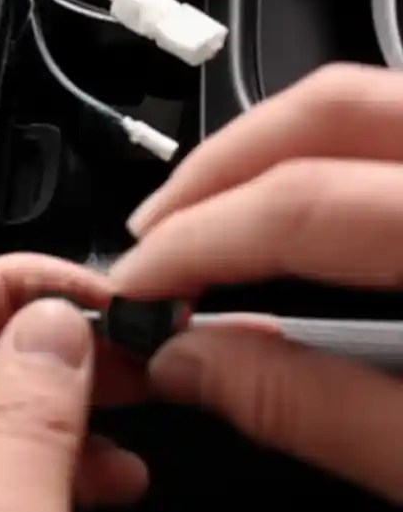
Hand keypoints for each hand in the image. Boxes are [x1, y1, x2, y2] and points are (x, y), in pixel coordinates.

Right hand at [113, 63, 402, 500]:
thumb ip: (317, 412)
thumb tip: (194, 367)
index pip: (302, 205)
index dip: (193, 243)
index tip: (134, 291)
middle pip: (329, 108)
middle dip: (214, 168)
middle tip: (151, 234)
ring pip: (365, 99)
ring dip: (264, 151)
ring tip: (203, 216)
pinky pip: (396, 129)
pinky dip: (327, 158)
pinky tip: (295, 214)